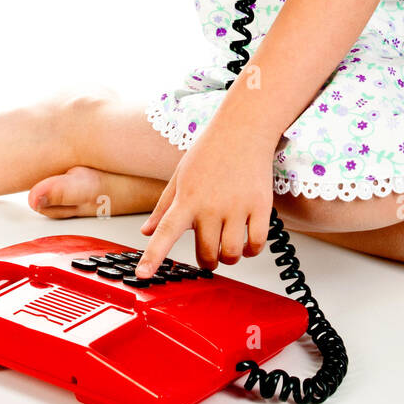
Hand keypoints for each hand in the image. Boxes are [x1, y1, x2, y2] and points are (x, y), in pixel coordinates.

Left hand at [134, 115, 276, 276]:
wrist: (243, 128)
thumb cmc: (210, 151)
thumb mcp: (180, 176)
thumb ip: (163, 208)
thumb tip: (145, 232)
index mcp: (187, 198)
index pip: (165, 232)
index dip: (153, 256)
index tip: (143, 274)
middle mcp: (211, 205)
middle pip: (206, 254)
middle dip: (207, 261)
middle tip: (208, 254)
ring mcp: (237, 206)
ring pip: (232, 254)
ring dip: (229, 258)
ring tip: (228, 248)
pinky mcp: (260, 206)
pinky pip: (257, 243)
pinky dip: (252, 250)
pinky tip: (247, 242)